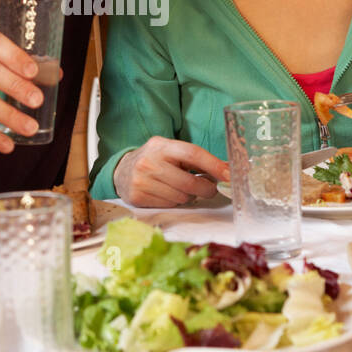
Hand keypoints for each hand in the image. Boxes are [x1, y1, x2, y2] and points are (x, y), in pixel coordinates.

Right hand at [113, 137, 229, 207]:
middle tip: (210, 189)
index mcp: (161, 146)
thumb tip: (228, 170)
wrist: (122, 170)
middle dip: (206, 189)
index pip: (193, 153)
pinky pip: (169, 205)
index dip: (214, 165)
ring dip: (188, 196)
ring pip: (181, 197)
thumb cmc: (155, 160)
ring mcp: (141, 181)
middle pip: (189, 182)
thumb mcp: (172, 152)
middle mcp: (149, 162)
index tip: (229, 175)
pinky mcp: (138, 197)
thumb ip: (197, 159)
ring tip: (181, 188)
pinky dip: (175, 202)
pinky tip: (168, 194)